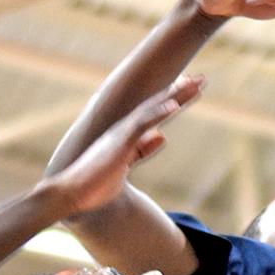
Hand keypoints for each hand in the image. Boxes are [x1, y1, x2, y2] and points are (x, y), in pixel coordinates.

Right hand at [51, 75, 203, 216]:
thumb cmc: (96, 185)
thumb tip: (163, 136)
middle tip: (202, 79)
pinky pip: (141, 124)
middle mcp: (125, 129)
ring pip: (152, 109)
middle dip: (179, 92)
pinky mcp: (119, 143)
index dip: (173, 100)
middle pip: (157, 105)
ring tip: (195, 84)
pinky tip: (173, 105)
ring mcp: (122, 134)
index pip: (154, 113)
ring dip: (174, 96)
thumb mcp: (125, 165)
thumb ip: (143, 150)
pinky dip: (157, 113)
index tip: (191, 89)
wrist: (72, 195)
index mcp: (127, 135)